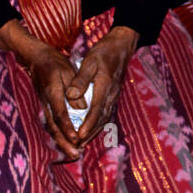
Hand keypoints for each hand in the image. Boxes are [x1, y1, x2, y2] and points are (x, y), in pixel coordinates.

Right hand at [27, 44, 82, 158]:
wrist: (37, 60)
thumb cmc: (55, 64)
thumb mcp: (68, 71)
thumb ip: (75, 87)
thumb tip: (83, 106)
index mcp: (53, 93)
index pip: (60, 113)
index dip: (68, 127)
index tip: (76, 138)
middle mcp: (46, 103)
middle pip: (54, 127)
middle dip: (65, 142)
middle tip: (76, 154)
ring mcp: (45, 107)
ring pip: (52, 128)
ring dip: (62, 143)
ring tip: (74, 155)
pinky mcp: (46, 108)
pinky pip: (53, 125)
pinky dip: (60, 136)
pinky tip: (69, 144)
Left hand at [70, 27, 137, 146]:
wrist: (121, 46)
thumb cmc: (103, 52)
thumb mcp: (89, 61)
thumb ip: (80, 79)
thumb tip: (70, 96)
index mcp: (105, 86)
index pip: (96, 109)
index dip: (88, 124)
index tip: (79, 136)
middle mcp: (111, 94)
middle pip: (101, 118)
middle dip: (90, 133)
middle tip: (78, 145)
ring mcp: (114, 95)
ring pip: (105, 117)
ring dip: (94, 131)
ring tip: (83, 142)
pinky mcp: (113, 95)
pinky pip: (106, 113)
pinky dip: (98, 123)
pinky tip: (91, 128)